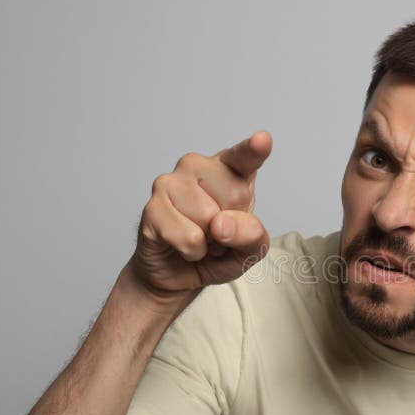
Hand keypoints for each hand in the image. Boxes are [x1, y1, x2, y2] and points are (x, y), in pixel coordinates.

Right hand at [130, 131, 271, 300]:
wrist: (178, 274)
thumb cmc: (218, 252)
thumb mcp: (250, 248)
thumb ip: (252, 235)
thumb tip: (223, 224)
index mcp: (229, 169)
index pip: (244, 156)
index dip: (254, 150)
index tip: (263, 140)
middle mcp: (198, 167)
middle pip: (235, 195)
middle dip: (231, 224)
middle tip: (217, 231)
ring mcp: (170, 183)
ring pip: (209, 218)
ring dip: (209, 241)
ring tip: (198, 237)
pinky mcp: (151, 208)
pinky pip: (188, 237)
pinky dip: (192, 251)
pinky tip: (181, 245)